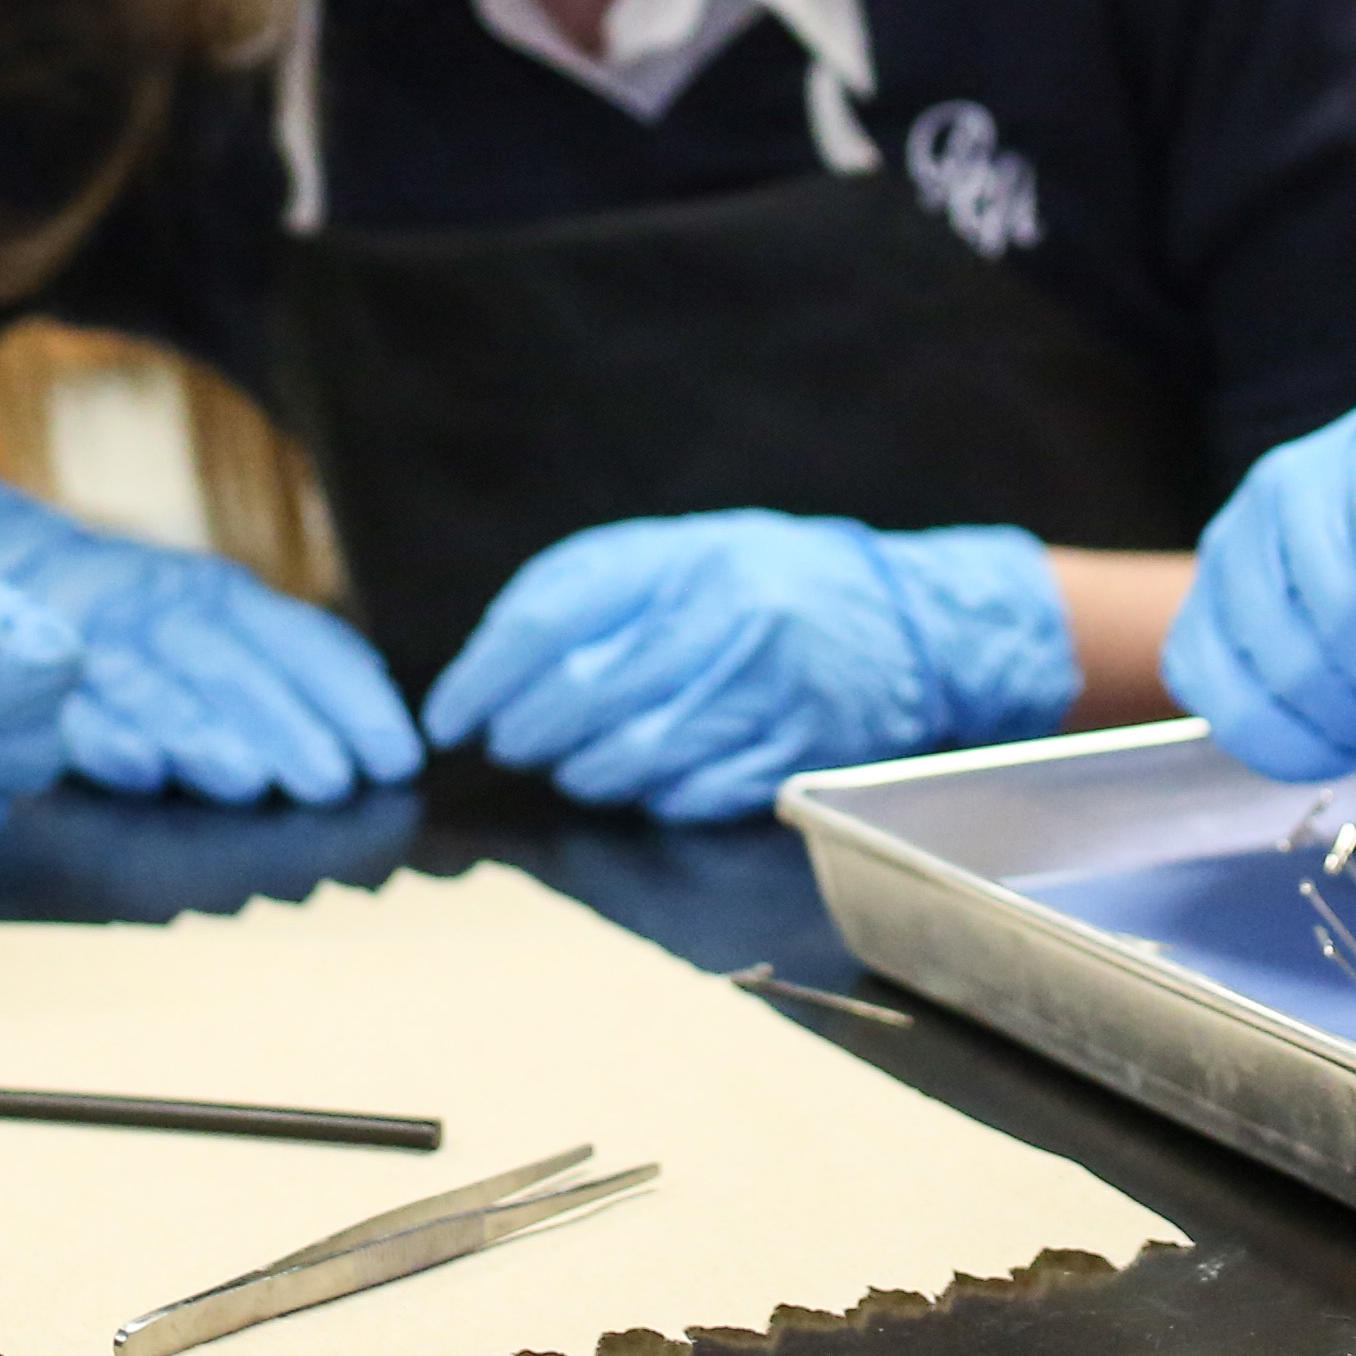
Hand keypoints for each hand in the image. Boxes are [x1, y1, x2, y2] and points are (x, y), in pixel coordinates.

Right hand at [0, 468, 420, 806]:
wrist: (10, 565)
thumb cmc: (146, 618)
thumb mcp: (224, 617)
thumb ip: (298, 660)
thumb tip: (389, 716)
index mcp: (224, 596)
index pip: (300, 638)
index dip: (350, 696)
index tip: (398, 757)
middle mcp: (166, 606)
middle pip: (231, 665)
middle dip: (284, 724)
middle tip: (330, 783)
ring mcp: (99, 634)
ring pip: (155, 682)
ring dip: (201, 732)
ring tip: (246, 782)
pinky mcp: (39, 670)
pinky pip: (71, 703)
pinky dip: (104, 735)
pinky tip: (139, 773)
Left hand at [421, 513, 1070, 822]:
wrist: (907, 621)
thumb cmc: (763, 584)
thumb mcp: (680, 556)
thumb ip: (589, 594)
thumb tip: (486, 666)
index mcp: (688, 559)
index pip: (551, 620)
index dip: (483, 676)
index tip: (449, 716)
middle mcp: (727, 622)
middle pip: (583, 694)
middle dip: (527, 731)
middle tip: (510, 742)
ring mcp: (767, 694)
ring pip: (634, 758)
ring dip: (584, 773)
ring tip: (573, 765)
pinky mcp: (796, 755)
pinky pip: (695, 799)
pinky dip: (653, 800)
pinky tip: (644, 785)